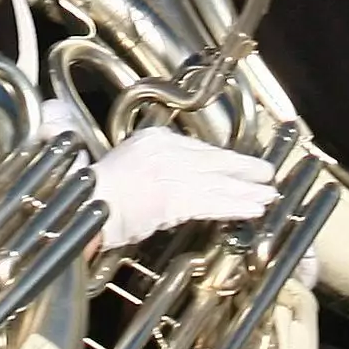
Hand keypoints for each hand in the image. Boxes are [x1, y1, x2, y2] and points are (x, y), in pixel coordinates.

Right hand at [92, 127, 282, 250]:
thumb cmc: (91, 193)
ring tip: (267, 196)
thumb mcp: (120, 165)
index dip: (221, 158)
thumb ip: (144, 165)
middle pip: (214, 159)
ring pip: (218, 182)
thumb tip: (160, 180)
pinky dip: (235, 206)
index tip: (237, 164)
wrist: (81, 205)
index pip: (197, 147)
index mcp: (153, 138)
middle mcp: (166, 149)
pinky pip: (212, 202)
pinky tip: (251, 210)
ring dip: (246, 191)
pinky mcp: (174, 196)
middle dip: (244, 169)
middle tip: (266, 174)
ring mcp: (171, 172)